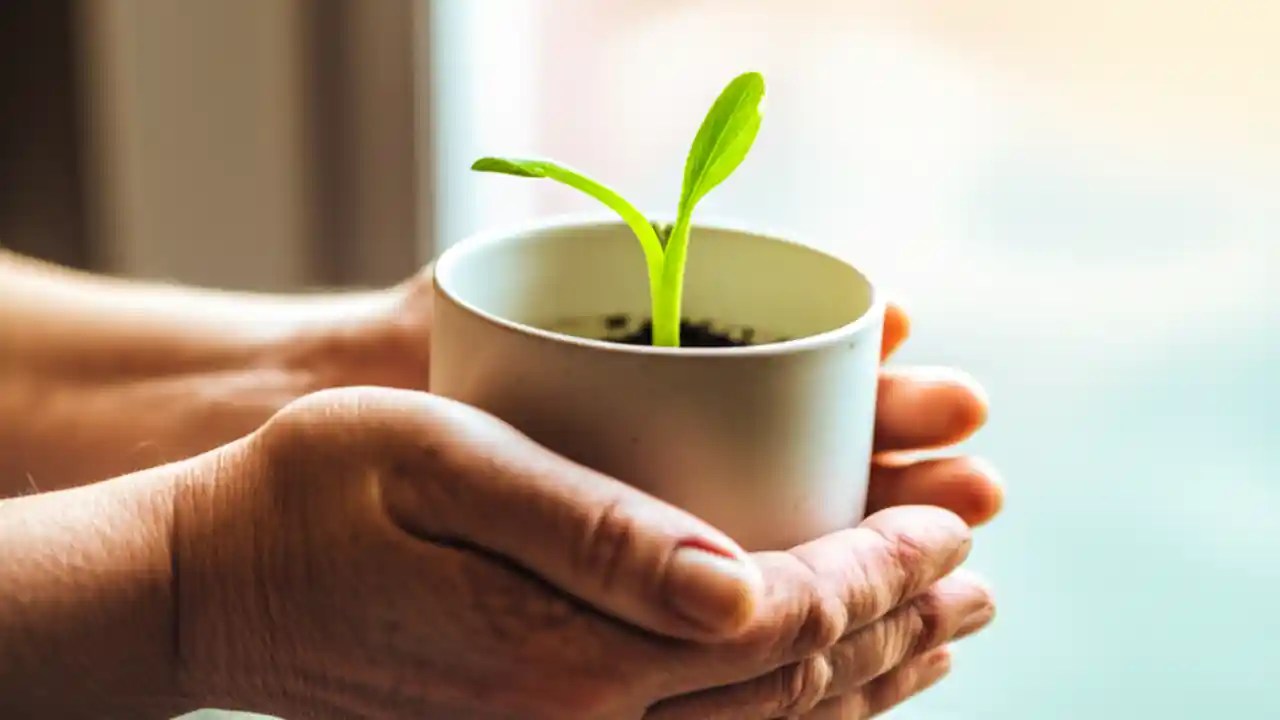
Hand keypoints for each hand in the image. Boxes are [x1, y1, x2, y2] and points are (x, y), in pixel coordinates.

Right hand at [172, 386, 992, 718]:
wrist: (218, 587)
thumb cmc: (320, 491)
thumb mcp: (445, 461)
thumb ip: (596, 530)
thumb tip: (742, 584)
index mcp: (567, 650)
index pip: (777, 623)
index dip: (879, 570)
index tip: (949, 519)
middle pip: (791, 691)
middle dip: (899, 624)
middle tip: (976, 565)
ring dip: (867, 677)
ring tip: (945, 629)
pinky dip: (789, 714)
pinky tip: (824, 684)